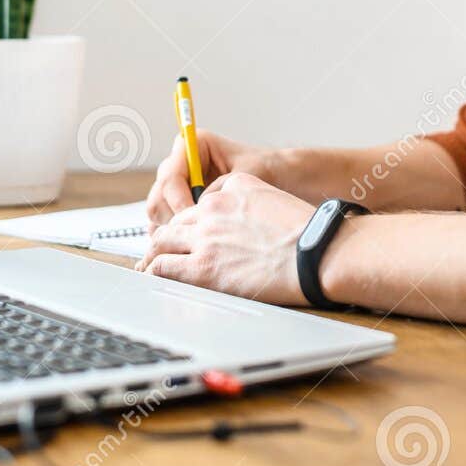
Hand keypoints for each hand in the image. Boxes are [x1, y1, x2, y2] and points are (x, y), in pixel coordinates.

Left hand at [136, 172, 316, 304]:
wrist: (316, 251)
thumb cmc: (308, 232)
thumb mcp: (275, 200)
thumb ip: (251, 207)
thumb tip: (244, 228)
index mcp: (232, 188)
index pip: (198, 204)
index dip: (191, 222)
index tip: (189, 233)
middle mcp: (212, 209)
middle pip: (176, 221)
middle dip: (168, 236)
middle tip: (161, 250)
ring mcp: (205, 238)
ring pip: (162, 241)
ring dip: (154, 253)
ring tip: (149, 265)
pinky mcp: (202, 266)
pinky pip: (164, 266)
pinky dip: (154, 270)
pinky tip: (153, 276)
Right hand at [144, 129, 279, 228]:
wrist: (278, 176)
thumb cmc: (266, 168)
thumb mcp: (248, 173)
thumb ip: (223, 186)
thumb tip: (201, 204)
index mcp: (192, 145)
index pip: (170, 177)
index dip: (179, 201)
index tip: (195, 219)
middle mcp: (179, 163)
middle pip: (158, 196)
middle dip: (173, 219)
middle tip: (196, 235)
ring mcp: (177, 185)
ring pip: (157, 212)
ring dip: (172, 229)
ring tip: (198, 240)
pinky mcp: (179, 203)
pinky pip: (165, 222)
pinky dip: (175, 235)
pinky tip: (195, 243)